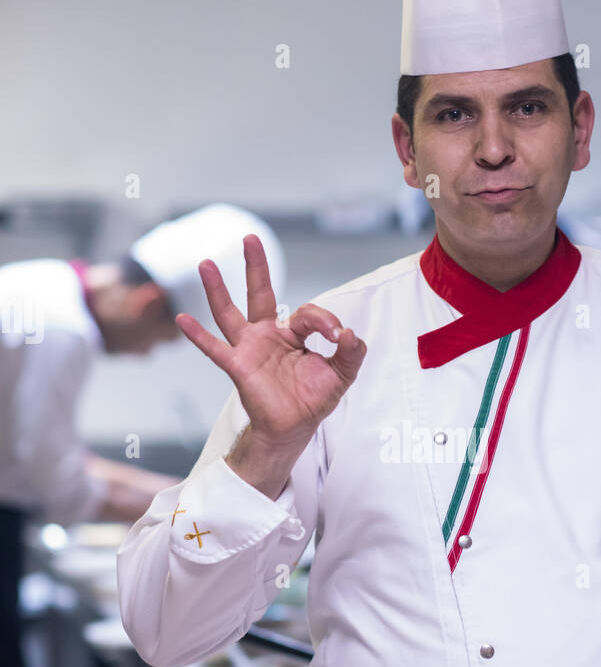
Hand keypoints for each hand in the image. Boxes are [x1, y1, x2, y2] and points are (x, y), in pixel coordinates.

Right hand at [174, 234, 366, 443]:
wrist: (295, 427)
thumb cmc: (313, 398)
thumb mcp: (342, 373)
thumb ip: (352, 352)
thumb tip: (350, 333)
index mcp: (292, 333)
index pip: (307, 314)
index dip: (325, 322)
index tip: (339, 337)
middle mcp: (267, 334)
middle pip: (259, 292)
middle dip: (255, 266)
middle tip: (250, 238)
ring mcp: (250, 348)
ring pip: (230, 313)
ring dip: (217, 289)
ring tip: (206, 263)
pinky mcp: (238, 366)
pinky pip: (215, 348)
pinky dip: (198, 335)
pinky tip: (183, 319)